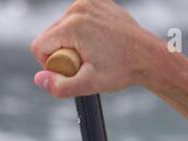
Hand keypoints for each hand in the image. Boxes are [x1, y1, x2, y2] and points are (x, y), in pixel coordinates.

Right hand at [31, 0, 161, 97]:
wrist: (148, 56)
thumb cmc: (122, 70)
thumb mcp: (91, 84)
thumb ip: (61, 85)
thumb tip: (39, 79)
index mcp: (73, 26)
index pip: (40, 47)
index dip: (51, 65)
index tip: (72, 70)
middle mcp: (78, 8)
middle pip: (50, 36)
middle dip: (63, 53)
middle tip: (87, 63)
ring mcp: (88, 2)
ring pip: (62, 27)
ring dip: (72, 42)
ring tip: (95, 52)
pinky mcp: (96, 1)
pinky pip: (76, 18)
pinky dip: (83, 31)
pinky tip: (99, 41)